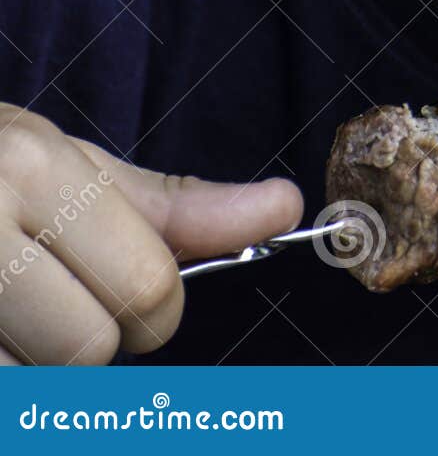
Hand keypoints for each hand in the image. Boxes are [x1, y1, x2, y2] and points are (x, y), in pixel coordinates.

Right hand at [0, 103, 302, 363]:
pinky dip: (8, 368)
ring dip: (34, 363)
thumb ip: (178, 206)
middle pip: (91, 349)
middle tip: (50, 294)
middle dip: (91, 336)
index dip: (153, 302)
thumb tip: (284, 208)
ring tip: (10, 308)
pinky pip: (4, 392)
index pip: (149, 288)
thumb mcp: (74, 169)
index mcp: (32, 170)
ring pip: (38, 388)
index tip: (122, 280)